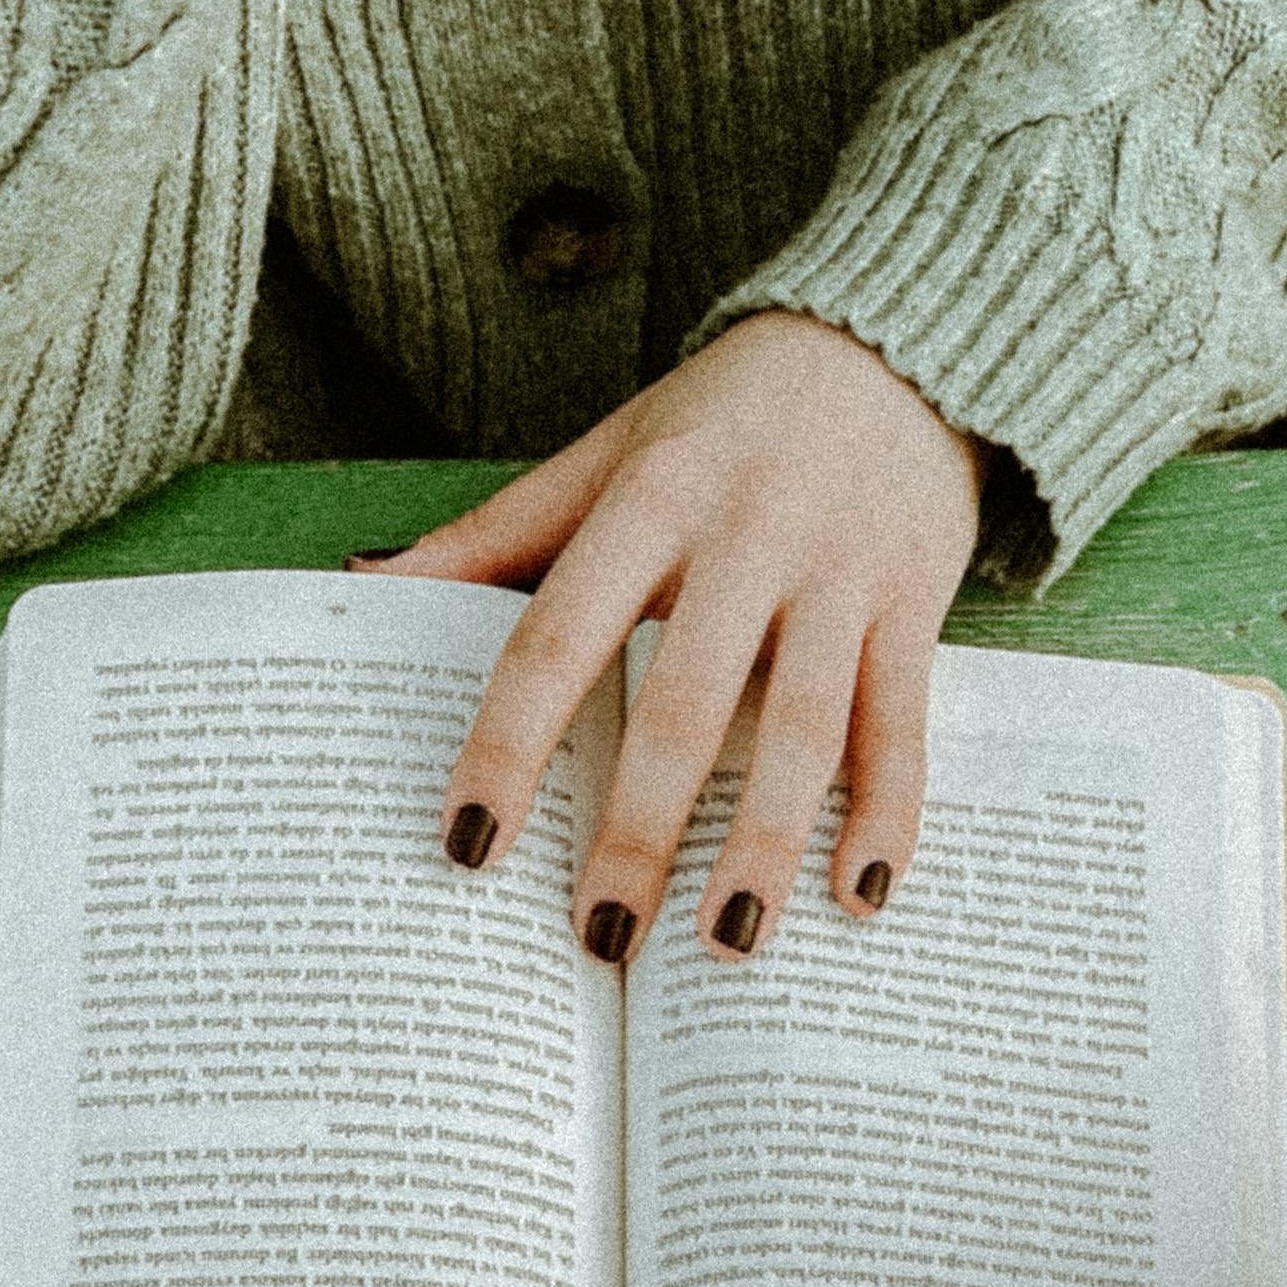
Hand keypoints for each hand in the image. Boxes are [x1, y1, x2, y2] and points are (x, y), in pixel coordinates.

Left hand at [351, 313, 985, 962]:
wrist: (902, 340)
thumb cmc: (728, 417)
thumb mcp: (610, 452)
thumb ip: (499, 532)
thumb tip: (367, 581)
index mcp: (652, 498)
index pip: (560, 634)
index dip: (508, 743)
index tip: (470, 843)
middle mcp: (748, 535)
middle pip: (685, 704)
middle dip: (640, 829)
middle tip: (601, 937)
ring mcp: (841, 573)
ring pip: (803, 728)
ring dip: (764, 844)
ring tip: (727, 945)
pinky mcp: (919, 601)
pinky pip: (902, 723)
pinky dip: (887, 813)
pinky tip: (859, 898)